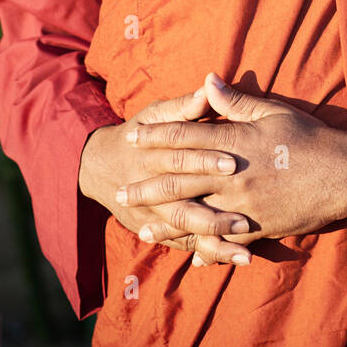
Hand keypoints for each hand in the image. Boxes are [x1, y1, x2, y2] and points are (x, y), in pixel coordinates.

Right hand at [78, 87, 253, 266]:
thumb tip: (208, 88)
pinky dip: (208, 252)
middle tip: (246, 218)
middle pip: (182, 198)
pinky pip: (184, 243)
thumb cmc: (138, 133)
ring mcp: (153, 211)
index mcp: (153, 151)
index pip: (180, 154)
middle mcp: (151, 185)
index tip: (234, 161)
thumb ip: (183, 106)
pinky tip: (236, 258)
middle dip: (212, 209)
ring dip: (214, 238)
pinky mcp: (158, 228)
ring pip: (183, 226)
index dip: (205, 158)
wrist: (100, 165)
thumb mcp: (154, 114)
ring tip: (245, 249)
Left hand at [114, 72, 346, 262]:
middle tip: (122, 193)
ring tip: (144, 230)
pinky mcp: (259, 227)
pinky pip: (227, 240)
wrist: (345, 175)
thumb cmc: (310, 138)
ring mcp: (244, 205)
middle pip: (180, 179)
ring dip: (168, 223)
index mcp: (234, 141)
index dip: (156, 136)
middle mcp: (232, 175)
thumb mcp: (273, 111)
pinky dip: (209, 249)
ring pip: (197, 215)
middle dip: (148, 187)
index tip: (132, 137)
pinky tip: (192, 257)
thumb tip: (208, 80)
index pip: (184, 136)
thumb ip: (236, 101)